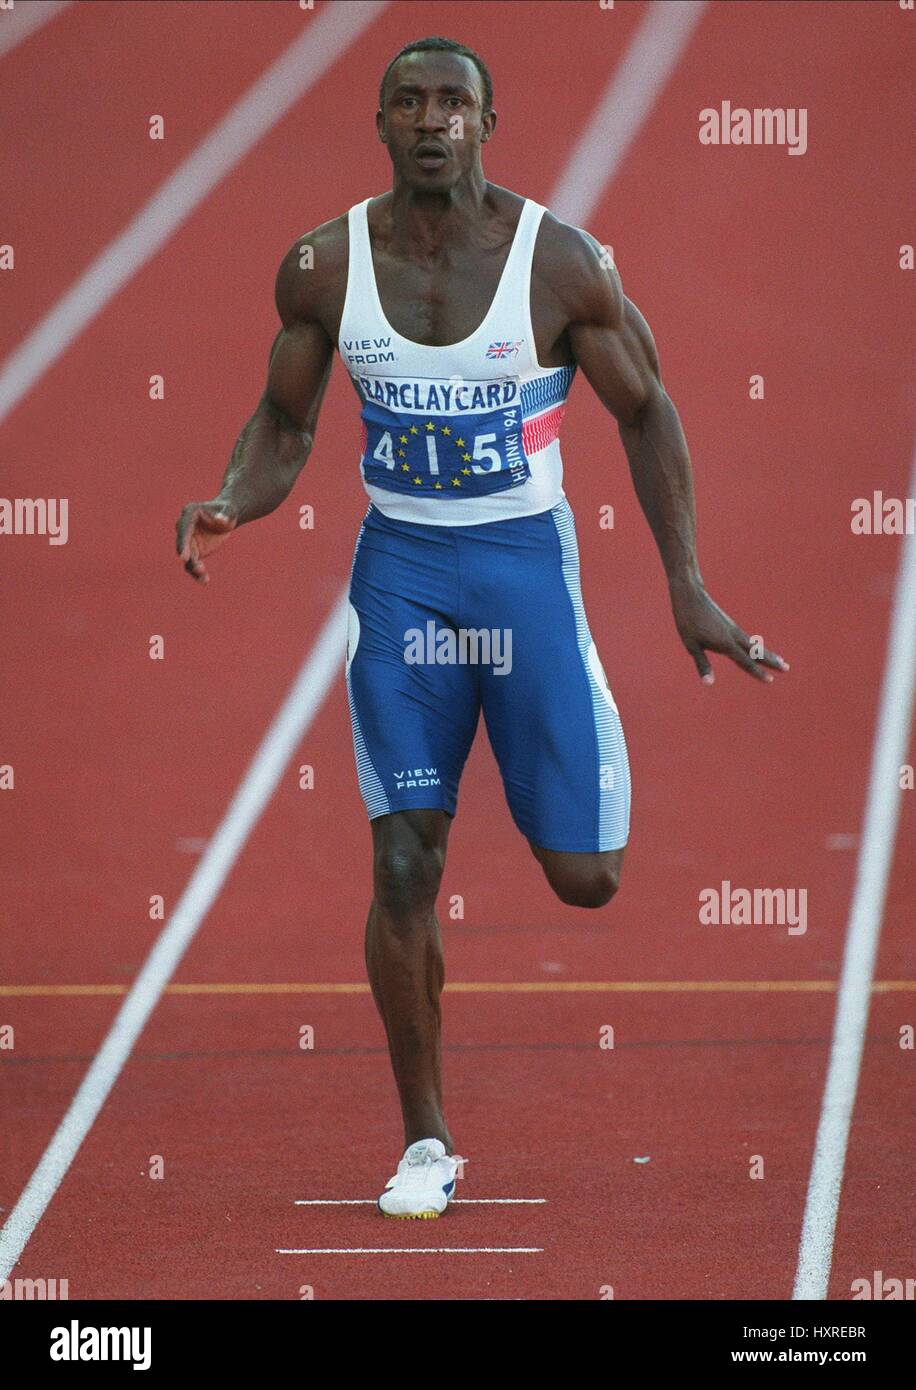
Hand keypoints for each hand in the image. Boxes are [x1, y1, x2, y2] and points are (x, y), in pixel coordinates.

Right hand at [175, 501, 237, 583]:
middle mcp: (185, 526)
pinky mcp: (194, 550)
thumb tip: (221, 520)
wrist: (226, 517)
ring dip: (193, 568)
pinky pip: (192, 562)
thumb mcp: (229, 511)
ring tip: (204, 578)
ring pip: (187, 557)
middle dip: (188, 557)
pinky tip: (204, 581)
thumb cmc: (227, 510)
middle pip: (183, 544)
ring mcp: (188, 539)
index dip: (183, 543)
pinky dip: (198, 572)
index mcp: (190, 512)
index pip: (184, 528)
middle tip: (197, 568)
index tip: (184, 557)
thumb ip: (225, 515)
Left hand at [669, 578, 788, 683]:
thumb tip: (709, 683)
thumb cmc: (687, 621)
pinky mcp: (730, 625)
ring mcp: (733, 629)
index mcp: (725, 643)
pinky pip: (747, 639)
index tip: (771, 680)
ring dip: (767, 653)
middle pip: (756, 652)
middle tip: (787, 668)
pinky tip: (758, 648)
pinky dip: (756, 646)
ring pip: (754, 645)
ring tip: (780, 660)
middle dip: (771, 661)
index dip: (757, 672)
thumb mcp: (692, 646)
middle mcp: (733, 636)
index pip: (745, 661)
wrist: (691, 595)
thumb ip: (702, 665)